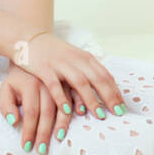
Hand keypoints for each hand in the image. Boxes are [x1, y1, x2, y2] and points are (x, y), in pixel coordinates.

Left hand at [0, 64, 72, 154]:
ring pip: (63, 105)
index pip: (30, 112)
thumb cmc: (18, 76)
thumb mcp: (6, 88)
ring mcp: (59, 80)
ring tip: (60, 138)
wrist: (30, 50)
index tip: (27, 147)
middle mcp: (46, 83)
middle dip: (44, 133)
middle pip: (47, 112)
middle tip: (42, 150)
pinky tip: (80, 113)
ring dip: (63, 123)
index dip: (29, 131)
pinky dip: (79, 103)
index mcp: (30, 85)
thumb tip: (15, 122)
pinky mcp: (69, 78)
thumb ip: (7, 106)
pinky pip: (77, 92)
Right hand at [12, 28, 126, 122]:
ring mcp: (61, 64)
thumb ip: (88, 73)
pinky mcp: (44, 69)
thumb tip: (105, 92)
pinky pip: (55, 85)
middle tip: (118, 113)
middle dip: (109, 97)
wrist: (30, 39)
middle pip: (97, 79)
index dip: (115, 91)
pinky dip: (62, 97)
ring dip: (91, 99)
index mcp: (86, 58)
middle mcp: (76, 60)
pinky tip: (68, 110)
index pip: (105, 75)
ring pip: (80, 82)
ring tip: (99, 115)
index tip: (123, 106)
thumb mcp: (76, 59)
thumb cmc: (56, 54)